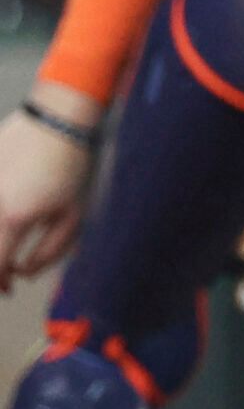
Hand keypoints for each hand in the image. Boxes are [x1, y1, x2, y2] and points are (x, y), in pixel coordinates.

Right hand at [0, 98, 96, 291]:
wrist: (56, 119)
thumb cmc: (70, 166)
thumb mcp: (72, 214)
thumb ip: (49, 251)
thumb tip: (22, 272)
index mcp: (12, 218)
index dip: (0, 284)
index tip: (9, 289)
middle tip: (4, 272)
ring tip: (6, 245)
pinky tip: (7, 218)